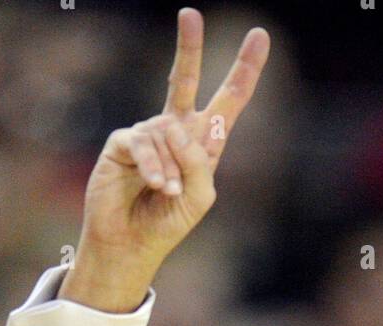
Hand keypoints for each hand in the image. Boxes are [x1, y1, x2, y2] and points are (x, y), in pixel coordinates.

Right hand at [60, 7, 269, 311]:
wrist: (131, 244)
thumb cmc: (167, 224)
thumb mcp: (200, 197)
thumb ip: (200, 162)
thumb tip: (175, 127)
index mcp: (202, 144)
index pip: (228, 101)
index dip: (244, 71)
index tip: (259, 37)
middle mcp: (174, 132)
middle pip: (184, 80)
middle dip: (189, 48)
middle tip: (189, 14)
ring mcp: (148, 135)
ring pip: (166, 132)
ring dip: (170, 167)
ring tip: (167, 192)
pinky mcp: (122, 144)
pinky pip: (142, 142)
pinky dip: (153, 165)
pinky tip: (157, 184)